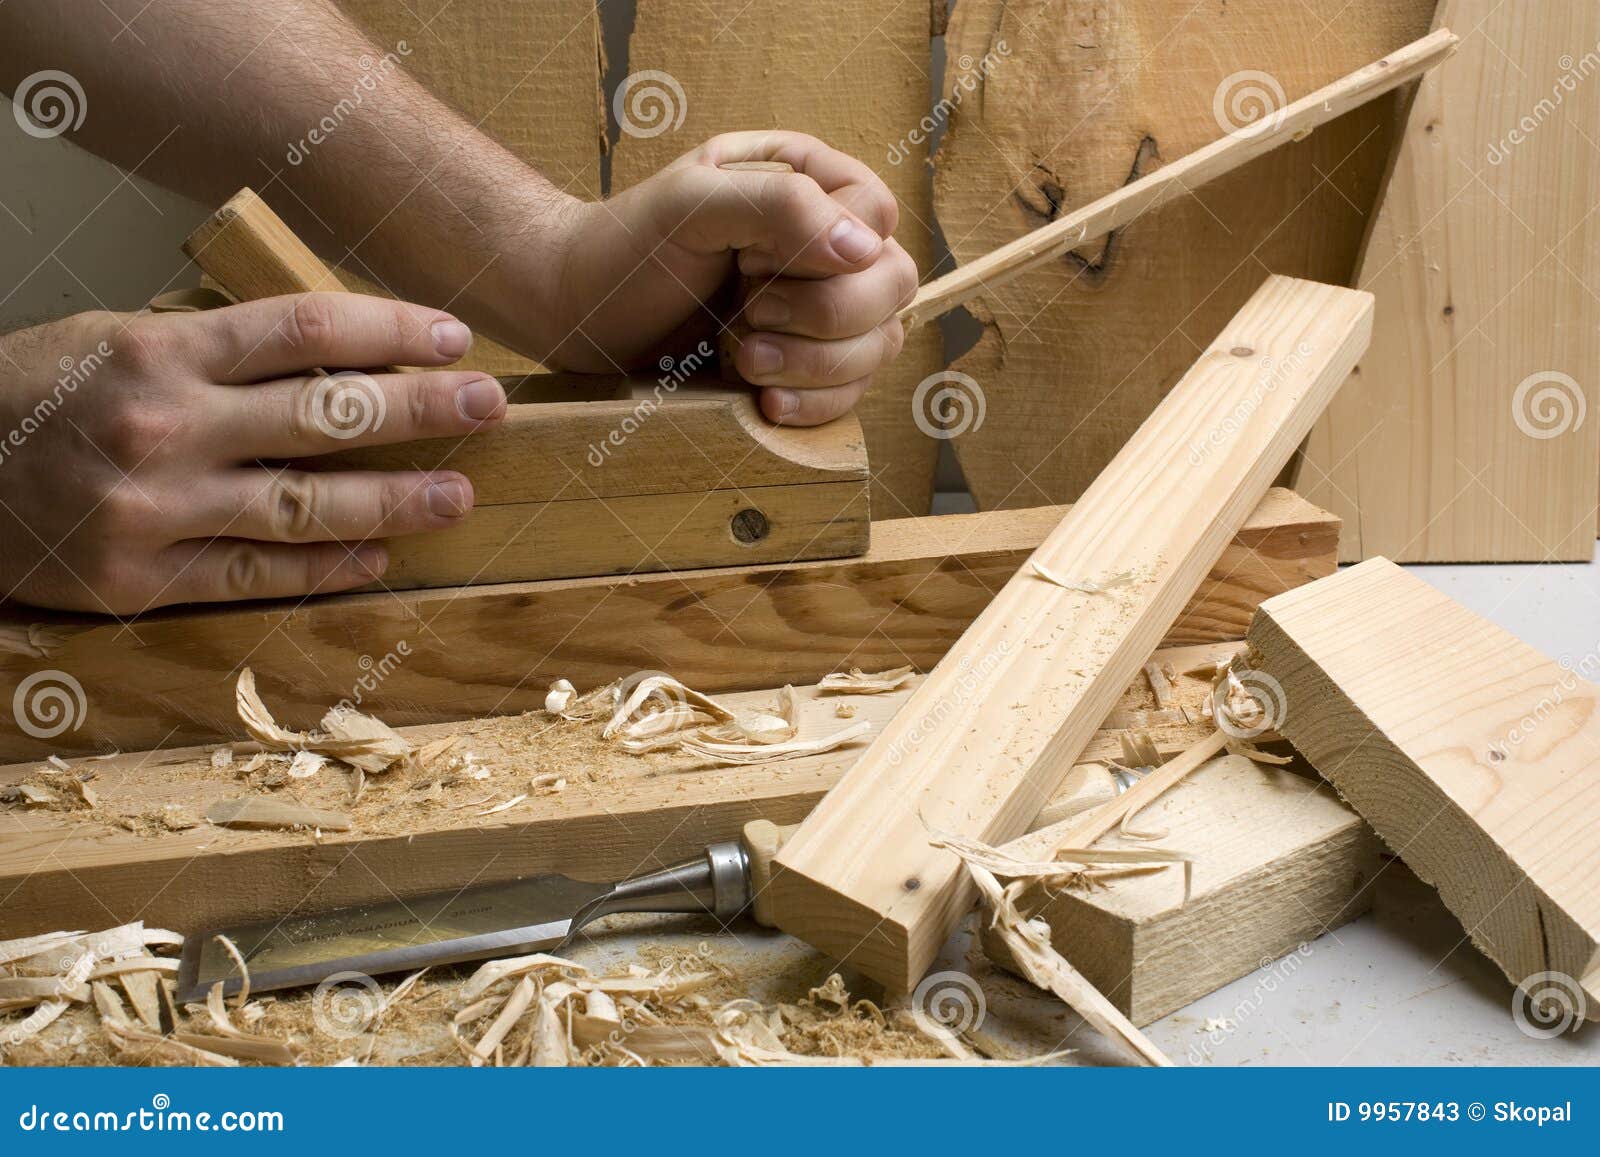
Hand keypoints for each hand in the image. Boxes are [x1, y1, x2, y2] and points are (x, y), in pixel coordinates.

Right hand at [0, 295, 506, 612]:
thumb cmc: (36, 398)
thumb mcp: (117, 340)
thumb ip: (218, 349)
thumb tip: (339, 358)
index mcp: (160, 350)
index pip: (304, 329)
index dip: (390, 331)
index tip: (451, 336)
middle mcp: (165, 426)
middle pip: (325, 415)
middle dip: (422, 409)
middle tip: (490, 404)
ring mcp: (156, 509)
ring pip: (306, 505)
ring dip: (395, 501)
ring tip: (459, 496)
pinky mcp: (143, 579)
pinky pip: (259, 574)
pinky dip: (327, 568)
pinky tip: (381, 557)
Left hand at [533, 131, 917, 425]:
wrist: (578, 314)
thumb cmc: (625, 247)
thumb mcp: (692, 203)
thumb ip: (781, 206)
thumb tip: (866, 249)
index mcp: (807, 180)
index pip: (877, 217)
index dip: (830, 255)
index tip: (751, 267)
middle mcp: (824, 241)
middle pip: (892, 285)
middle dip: (826, 317)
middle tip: (750, 318)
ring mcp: (820, 306)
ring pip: (881, 343)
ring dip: (819, 366)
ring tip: (744, 362)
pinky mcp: (807, 363)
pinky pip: (853, 391)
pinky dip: (817, 404)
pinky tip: (765, 401)